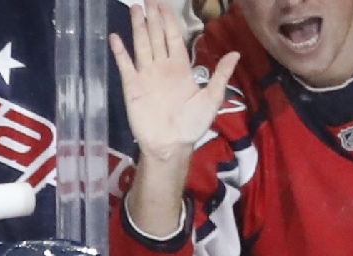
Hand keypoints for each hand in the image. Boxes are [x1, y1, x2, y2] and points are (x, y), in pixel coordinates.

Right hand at [110, 1, 239, 163]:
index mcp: (180, 67)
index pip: (173, 37)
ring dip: (138, 27)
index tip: (163, 4)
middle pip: (156, 36)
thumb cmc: (192, 124)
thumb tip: (236, 54)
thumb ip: (220, 75)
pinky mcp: (133, 86)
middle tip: (147, 0)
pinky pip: (126, 65)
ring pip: (141, 45)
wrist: (171, 145)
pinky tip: (116, 37)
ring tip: (134, 9)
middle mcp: (162, 67)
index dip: (169, 21)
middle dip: (152, 18)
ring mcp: (146, 75)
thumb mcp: (212, 98)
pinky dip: (120, 52)